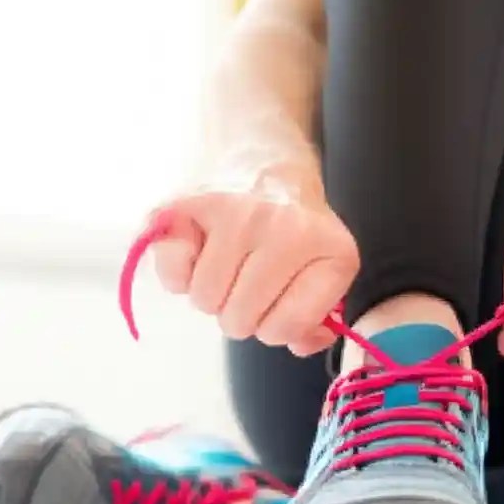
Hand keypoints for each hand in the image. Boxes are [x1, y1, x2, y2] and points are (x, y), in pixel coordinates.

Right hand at [146, 175, 358, 355]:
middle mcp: (286, 228)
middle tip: (245, 279)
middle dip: (238, 312)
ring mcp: (236, 213)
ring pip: (204, 301)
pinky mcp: (190, 204)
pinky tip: (197, 250)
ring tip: (224, 263)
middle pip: (239, 321)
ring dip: (209, 293)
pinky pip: (172, 275)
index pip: (286, 328)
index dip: (274, 325)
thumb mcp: (320, 267)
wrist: (262, 158)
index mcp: (330, 250)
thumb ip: (311, 318)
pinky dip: (177, 273)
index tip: (277, 299)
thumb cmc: (292, 227)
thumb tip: (297, 345)